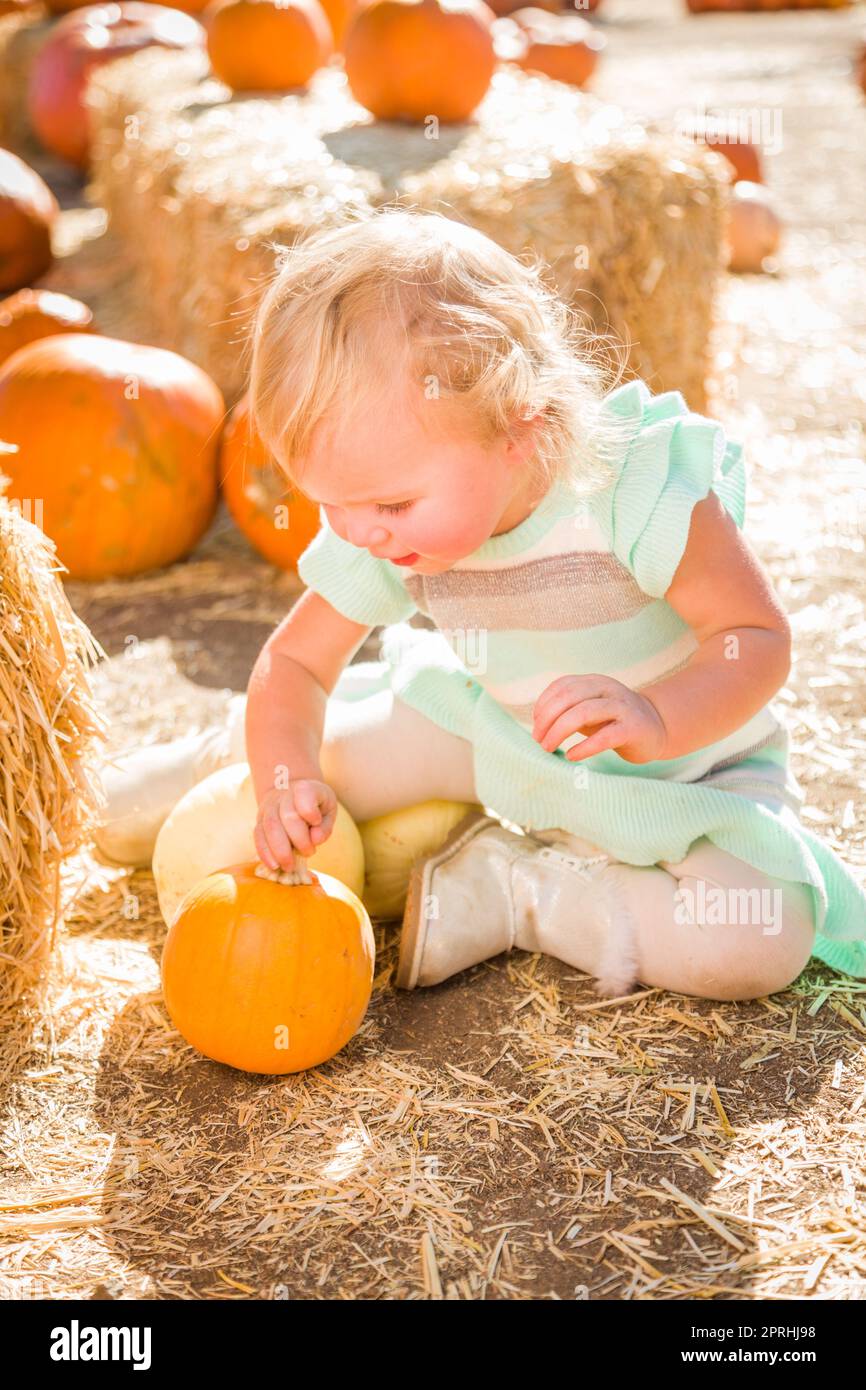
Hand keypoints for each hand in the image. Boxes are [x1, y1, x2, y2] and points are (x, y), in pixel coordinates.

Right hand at [253, 778, 337, 871]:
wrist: (291, 792)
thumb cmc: (315, 806)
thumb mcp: (328, 811)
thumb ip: (325, 827)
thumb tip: (315, 839)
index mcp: (306, 788)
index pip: (304, 794)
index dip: (309, 811)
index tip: (317, 821)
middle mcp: (284, 795)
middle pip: (287, 816)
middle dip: (299, 840)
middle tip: (309, 853)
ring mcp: (269, 807)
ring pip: (270, 827)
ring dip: (280, 851)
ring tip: (290, 866)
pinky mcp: (259, 820)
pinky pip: (258, 836)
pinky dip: (265, 853)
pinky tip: (273, 865)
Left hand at [531, 674, 668, 764]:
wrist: (656, 728)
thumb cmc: (613, 721)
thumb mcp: (588, 710)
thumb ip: (567, 711)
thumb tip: (538, 727)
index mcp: (594, 681)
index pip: (561, 686)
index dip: (543, 705)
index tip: (536, 726)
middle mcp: (607, 688)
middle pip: (569, 697)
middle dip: (547, 720)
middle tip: (538, 740)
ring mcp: (622, 707)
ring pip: (583, 712)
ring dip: (559, 731)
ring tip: (548, 748)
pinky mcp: (633, 728)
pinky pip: (605, 736)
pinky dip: (584, 747)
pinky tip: (572, 756)